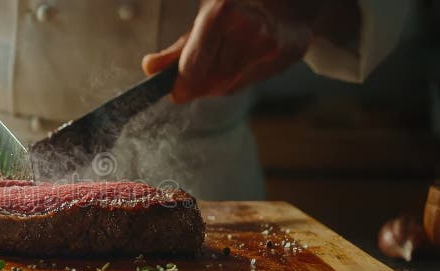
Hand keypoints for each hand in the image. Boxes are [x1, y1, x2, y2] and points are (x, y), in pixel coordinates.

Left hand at [142, 0, 349, 102]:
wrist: (284, 4)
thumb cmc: (234, 16)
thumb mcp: (201, 25)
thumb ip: (176, 52)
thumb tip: (149, 68)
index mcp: (220, 10)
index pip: (194, 65)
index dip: (183, 83)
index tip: (176, 93)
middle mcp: (247, 22)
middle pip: (212, 79)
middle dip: (205, 80)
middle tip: (210, 66)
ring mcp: (270, 37)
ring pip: (231, 82)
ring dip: (224, 80)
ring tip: (233, 57)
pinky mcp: (290, 49)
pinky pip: (252, 80)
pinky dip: (244, 78)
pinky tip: (251, 59)